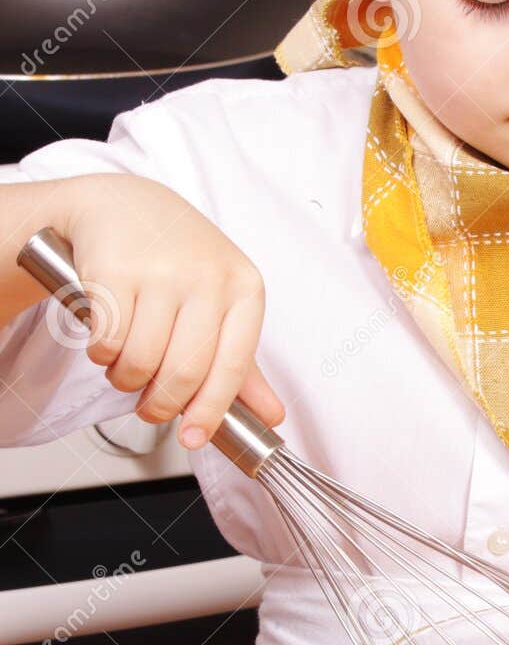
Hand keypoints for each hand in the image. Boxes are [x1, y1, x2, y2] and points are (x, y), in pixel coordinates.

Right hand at [58, 175, 284, 447]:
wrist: (123, 205)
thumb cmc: (178, 262)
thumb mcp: (221, 304)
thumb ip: (244, 366)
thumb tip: (271, 417)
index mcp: (245, 288)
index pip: (234, 366)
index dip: (211, 411)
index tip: (194, 439)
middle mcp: (207, 276)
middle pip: (184, 372)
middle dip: (160, 406)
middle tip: (150, 409)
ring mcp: (160, 270)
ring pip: (140, 362)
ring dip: (126, 381)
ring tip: (126, 368)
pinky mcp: (114, 269)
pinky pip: (107, 342)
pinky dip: (102, 356)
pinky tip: (107, 342)